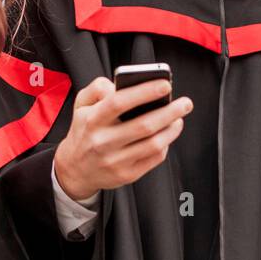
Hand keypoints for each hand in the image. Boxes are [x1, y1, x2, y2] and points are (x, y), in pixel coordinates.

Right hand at [54, 76, 192, 200]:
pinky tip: (167, 134)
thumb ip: (97, 88)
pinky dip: (166, 144)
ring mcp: (116, 161)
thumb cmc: (84, 131)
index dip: (144, 92)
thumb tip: (118, 85)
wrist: (75, 169)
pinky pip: (154, 158)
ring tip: (179, 117)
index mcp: (92, 120)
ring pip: (153, 144)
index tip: (165, 84)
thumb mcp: (81, 105)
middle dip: (170, 111)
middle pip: (143, 125)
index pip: (119, 102)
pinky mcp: (127, 175)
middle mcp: (103, 142)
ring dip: (172, 129)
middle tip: (185, 103)